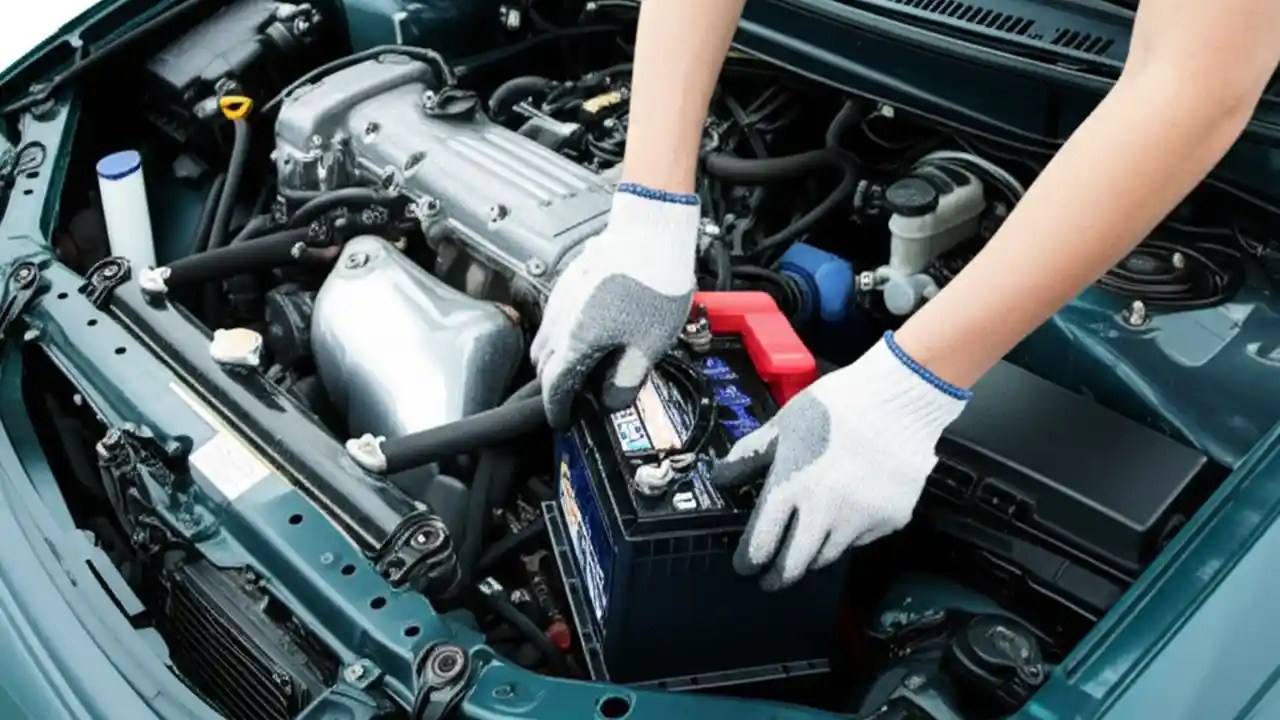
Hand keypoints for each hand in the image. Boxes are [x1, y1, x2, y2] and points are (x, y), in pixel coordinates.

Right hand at [532, 184, 700, 428]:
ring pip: (545, 338)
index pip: (554, 386)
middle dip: (554, 384)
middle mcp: (560, 322)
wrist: (649, 233)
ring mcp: (561, 298)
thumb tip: (613, 400)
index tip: (561, 419)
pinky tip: (587, 330)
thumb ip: (628, 378)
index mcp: (577, 343)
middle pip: (543, 364)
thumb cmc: (654, 285)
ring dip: (555, 357)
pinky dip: (561, 332)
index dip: (556, 408)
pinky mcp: (568, 281)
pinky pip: (554, 316)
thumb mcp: (650, 343)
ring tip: (581, 364)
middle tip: (574, 395)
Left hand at [712, 333, 969, 589]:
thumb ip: (750, 455)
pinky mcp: (889, 521)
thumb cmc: (837, 405)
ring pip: (827, 556)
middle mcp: (822, 512)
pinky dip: (849, 533)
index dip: (748, 561)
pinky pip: (861, 539)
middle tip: (770, 579)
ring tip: (807, 543)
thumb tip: (720, 477)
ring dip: (811, 555)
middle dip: (777, 577)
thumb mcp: (784, 423)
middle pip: (793, 566)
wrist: (901, 398)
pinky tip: (849, 510)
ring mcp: (859, 520)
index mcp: (790, 486)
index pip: (760, 543)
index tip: (745, 566)